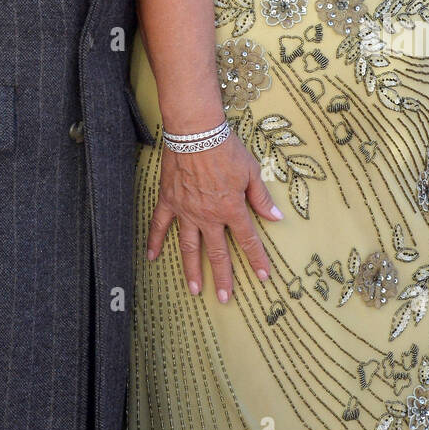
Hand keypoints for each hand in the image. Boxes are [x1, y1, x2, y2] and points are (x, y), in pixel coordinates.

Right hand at [147, 130, 282, 301]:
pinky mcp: (169, 201)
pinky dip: (155, 241)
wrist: (195, 131)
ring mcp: (186, 211)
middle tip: (224, 298)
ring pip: (189, 247)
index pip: (248, 240)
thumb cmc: (226, 148)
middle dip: (223, 277)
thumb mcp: (251, 171)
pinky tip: (152, 257)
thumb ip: (261, 197)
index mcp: (231, 209)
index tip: (263, 277)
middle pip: (217, 252)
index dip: (256, 260)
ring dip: (192, 270)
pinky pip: (160, 225)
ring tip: (194, 289)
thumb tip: (276, 216)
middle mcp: (208, 216)